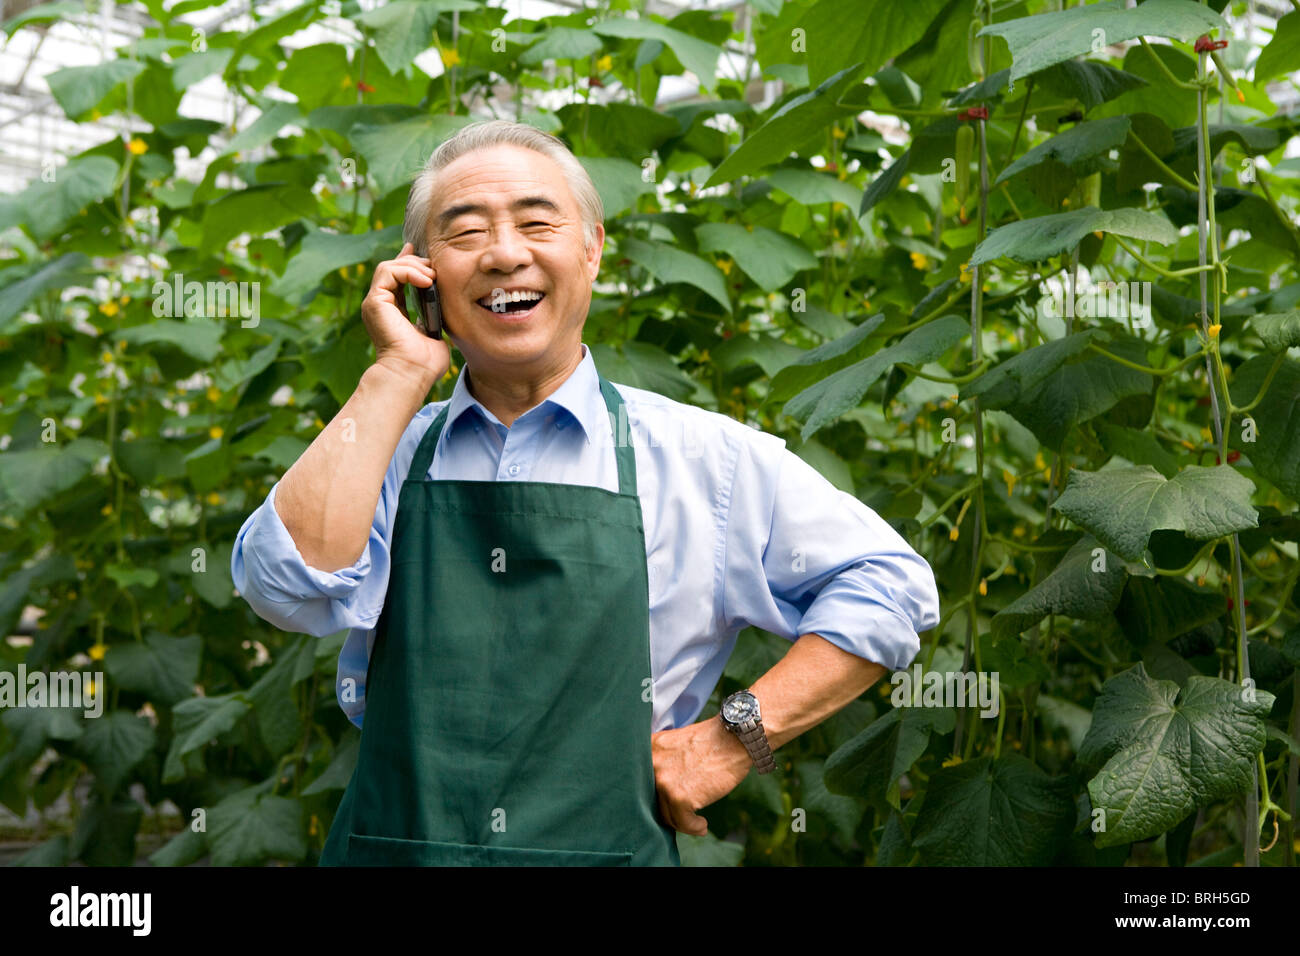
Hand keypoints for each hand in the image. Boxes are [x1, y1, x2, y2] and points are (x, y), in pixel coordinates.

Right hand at [361, 241, 449, 389]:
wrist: (413, 372)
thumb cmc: (425, 361)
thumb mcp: (434, 331)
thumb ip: (434, 314)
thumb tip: (444, 303)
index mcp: (393, 310)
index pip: (398, 277)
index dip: (410, 261)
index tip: (424, 253)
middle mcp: (381, 304)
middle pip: (394, 267)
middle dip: (416, 262)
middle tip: (436, 270)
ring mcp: (375, 302)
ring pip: (389, 266)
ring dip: (414, 266)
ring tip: (432, 278)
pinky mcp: (374, 301)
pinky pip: (388, 272)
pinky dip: (408, 271)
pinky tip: (425, 280)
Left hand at [651, 716, 753, 835]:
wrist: (734, 738)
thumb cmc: (711, 742)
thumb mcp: (675, 744)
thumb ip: (661, 763)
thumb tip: (656, 795)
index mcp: (649, 750)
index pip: (643, 783)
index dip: (657, 797)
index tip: (671, 803)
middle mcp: (651, 764)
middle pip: (652, 801)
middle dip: (669, 811)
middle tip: (684, 816)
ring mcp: (664, 781)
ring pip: (666, 815)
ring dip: (682, 822)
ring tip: (697, 822)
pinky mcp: (679, 797)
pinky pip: (682, 823)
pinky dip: (694, 827)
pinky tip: (702, 825)